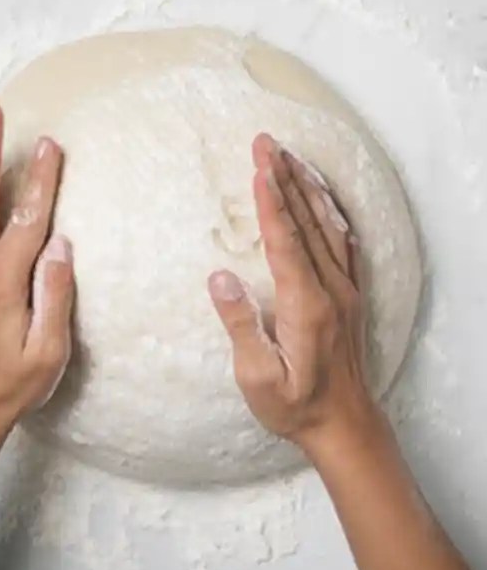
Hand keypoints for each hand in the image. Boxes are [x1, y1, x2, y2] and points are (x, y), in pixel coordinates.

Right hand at [207, 133, 376, 453]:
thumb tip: (220, 278)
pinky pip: (342, 244)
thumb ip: (241, 326)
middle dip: (285, 179)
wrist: (345, 426)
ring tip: (288, 156)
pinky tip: (323, 200)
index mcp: (306, 306)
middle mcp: (330, 291)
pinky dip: (330, 213)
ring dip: (306, 188)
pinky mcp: (348, 298)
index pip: (285, 242)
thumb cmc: (295, 407)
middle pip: (306, 222)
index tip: (258, 168)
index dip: (271, 202)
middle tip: (265, 143)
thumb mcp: (258, 378)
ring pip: (327, 226)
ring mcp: (344, 292)